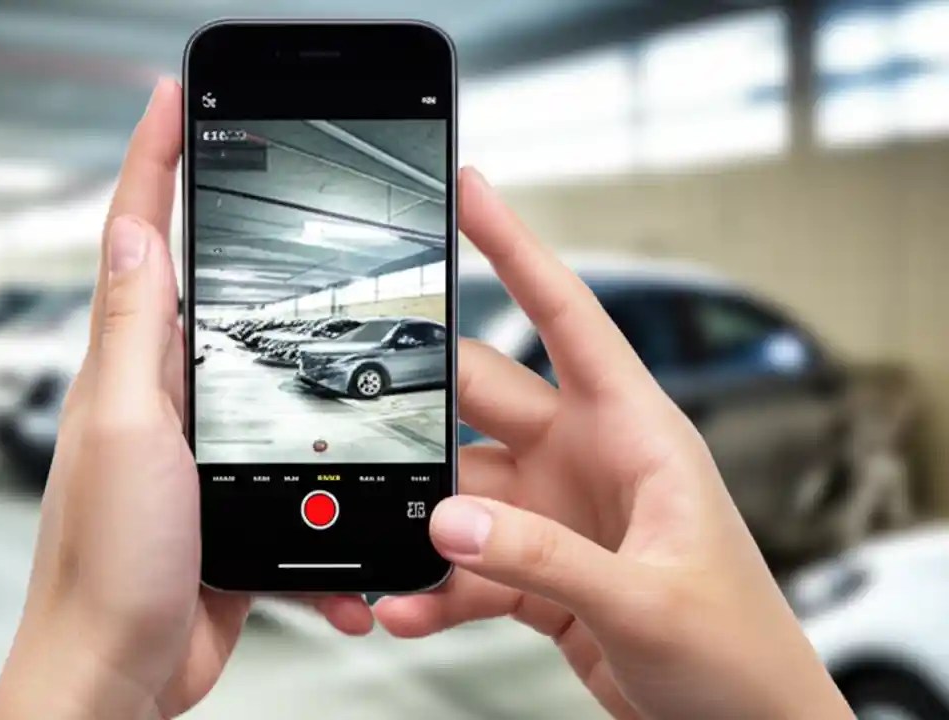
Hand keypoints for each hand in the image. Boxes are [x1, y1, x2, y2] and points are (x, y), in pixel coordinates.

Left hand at [0, 79, 372, 719]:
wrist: (121, 672)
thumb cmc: (108, 563)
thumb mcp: (129, 428)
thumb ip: (138, 334)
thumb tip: (138, 233)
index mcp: (128, 367)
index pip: (138, 241)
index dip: (154, 162)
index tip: (174, 97)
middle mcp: (158, 398)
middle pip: (198, 288)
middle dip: (223, 224)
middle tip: (253, 166)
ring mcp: (196, 447)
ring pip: (255, 370)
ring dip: (290, 345)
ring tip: (319, 301)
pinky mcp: (230, 497)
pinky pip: (284, 458)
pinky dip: (316, 469)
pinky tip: (320, 470)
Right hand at [374, 168, 850, 719]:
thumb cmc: (740, 649)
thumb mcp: (646, 596)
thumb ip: (545, 558)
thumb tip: (453, 523)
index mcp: (634, 430)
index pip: (567, 316)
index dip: (517, 248)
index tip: (469, 193)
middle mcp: (587, 458)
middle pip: (484, 397)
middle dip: (421, 399)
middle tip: (364, 408)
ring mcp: (555, 512)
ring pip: (460, 489)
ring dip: (422, 522)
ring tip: (393, 557)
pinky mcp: (534, 566)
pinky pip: (464, 560)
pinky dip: (433, 584)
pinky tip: (412, 607)